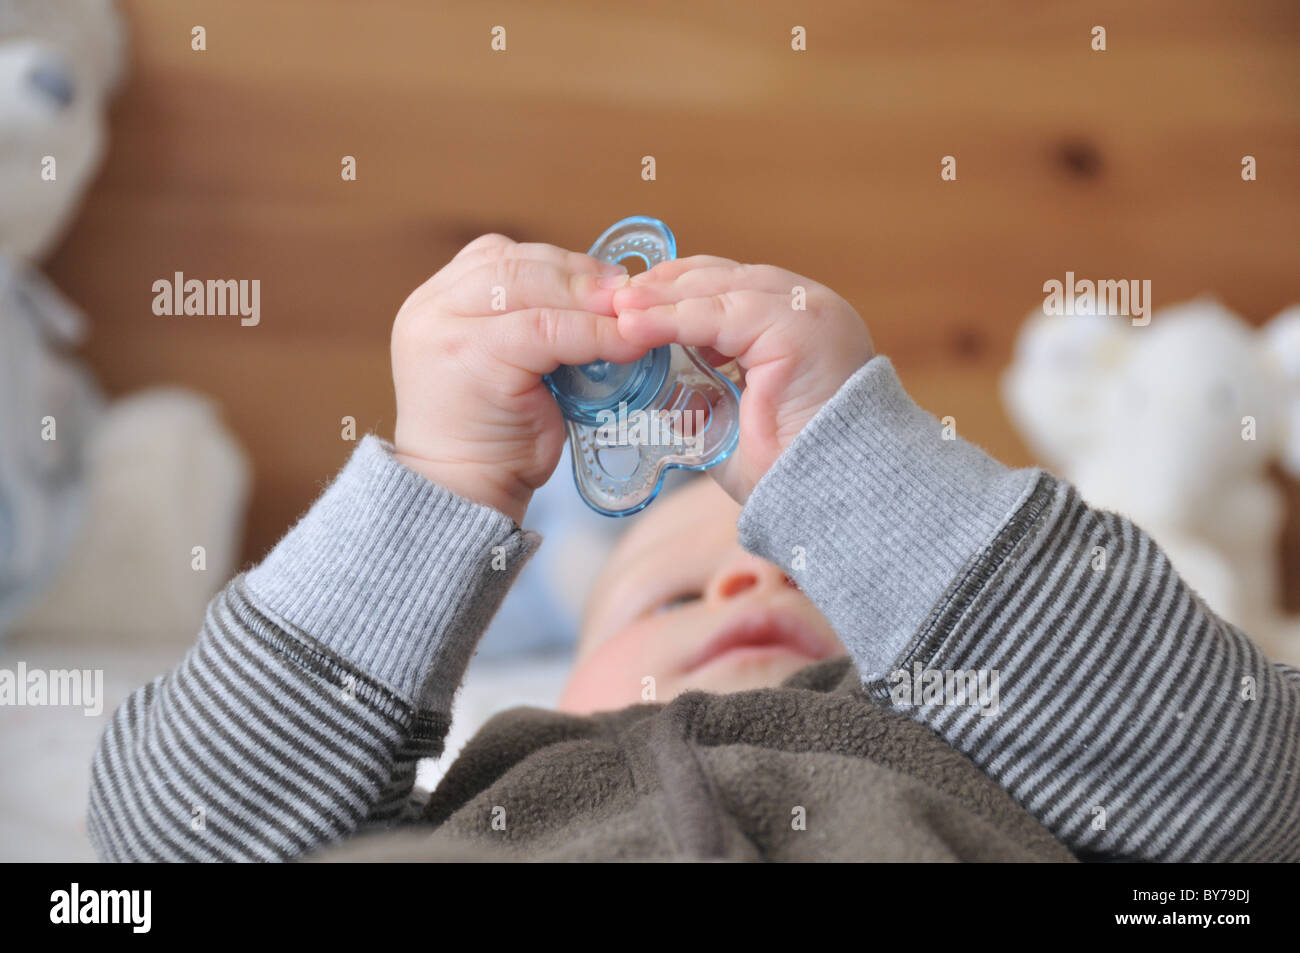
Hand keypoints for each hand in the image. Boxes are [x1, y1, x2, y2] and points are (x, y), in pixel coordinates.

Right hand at [391, 234, 645, 523]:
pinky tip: (627, 345)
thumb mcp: (513, 366)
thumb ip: (537, 323)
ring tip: (633, 317)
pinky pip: (545, 329)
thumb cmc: (496, 439)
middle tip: (632, 295)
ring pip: (530, 287)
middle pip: (516, 264)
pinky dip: (594, 333)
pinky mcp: (469, 355)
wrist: (462, 497)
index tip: (611, 283)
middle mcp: (431, 308)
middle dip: (579, 276)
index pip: (503, 258)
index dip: (562, 264)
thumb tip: (608, 294)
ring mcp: (442, 329)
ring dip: (589, 300)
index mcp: (437, 303)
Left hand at [612, 257, 872, 503]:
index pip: (730, 287)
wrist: (834, 496)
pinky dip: (673, 318)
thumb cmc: (791, 473)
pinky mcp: (798, 327)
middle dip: (664, 286)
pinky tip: (634, 324)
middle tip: (612, 299)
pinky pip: (722, 313)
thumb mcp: (731, 426)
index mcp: (799, 326)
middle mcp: (810, 309)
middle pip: (724, 277)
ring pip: (720, 288)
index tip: (632, 303)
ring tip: (615, 310)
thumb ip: (701, 400)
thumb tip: (657, 393)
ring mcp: (808, 312)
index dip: (678, 290)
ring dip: (662, 299)